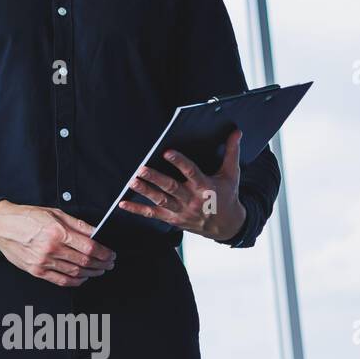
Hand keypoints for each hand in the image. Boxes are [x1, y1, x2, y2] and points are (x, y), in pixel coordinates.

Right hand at [0, 200, 115, 286]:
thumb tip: (95, 233)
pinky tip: (82, 278)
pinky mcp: (36, 271)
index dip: (105, 253)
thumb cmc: (26, 217)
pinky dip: (75, 281)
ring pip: (75, 272)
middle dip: (102, 264)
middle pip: (85, 261)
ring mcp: (43, 262)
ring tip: (99, 270)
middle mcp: (51, 249)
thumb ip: (77, 224)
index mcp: (57, 232)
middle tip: (109, 263)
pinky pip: (61, 281)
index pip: (90, 247)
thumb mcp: (54, 213)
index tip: (111, 254)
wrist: (1, 226)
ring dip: (91, 273)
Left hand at [118, 128, 246, 241]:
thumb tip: (236, 132)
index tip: (167, 152)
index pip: (191, 172)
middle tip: (141, 168)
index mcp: (206, 186)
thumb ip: (231, 153)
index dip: (179, 162)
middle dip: (156, 178)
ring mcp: (181, 211)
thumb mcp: (232, 175)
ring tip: (132, 180)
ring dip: (145, 191)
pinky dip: (137, 209)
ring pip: (161, 200)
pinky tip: (123, 203)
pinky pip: (152, 214)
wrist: (227, 226)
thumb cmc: (227, 196)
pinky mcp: (172, 219)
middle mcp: (192, 200)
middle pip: (172, 188)